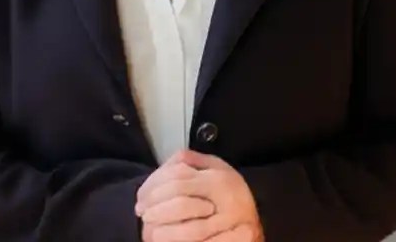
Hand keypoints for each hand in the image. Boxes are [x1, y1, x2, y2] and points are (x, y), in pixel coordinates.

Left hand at [136, 150, 262, 241]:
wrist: (256, 218)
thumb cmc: (230, 191)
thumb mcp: (216, 166)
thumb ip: (194, 160)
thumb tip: (167, 162)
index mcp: (216, 177)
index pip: (178, 179)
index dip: (154, 188)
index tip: (140, 198)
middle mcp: (224, 198)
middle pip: (182, 203)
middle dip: (157, 210)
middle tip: (142, 214)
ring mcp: (228, 221)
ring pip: (193, 229)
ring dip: (167, 232)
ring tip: (150, 231)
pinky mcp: (232, 238)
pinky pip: (202, 240)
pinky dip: (182, 241)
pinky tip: (168, 239)